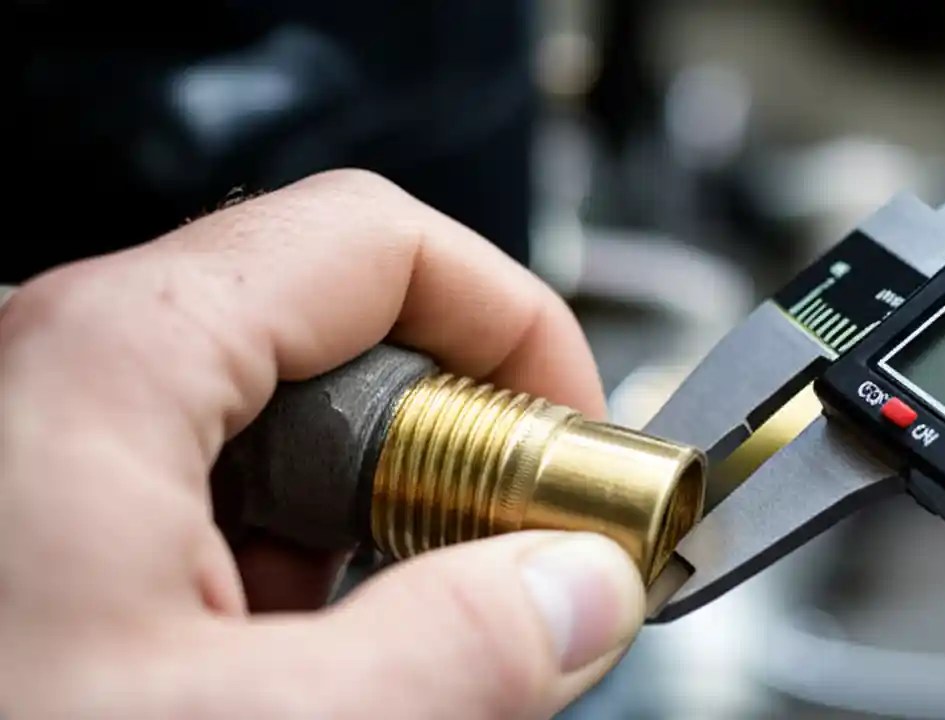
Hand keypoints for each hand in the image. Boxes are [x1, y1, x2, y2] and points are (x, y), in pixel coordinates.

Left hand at [0, 170, 644, 718]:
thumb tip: (579, 596)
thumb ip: (455, 657)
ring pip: (292, 451)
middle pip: (348, 348)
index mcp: (110, 364)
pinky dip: (301, 591)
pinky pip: (223, 521)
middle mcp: (69, 382)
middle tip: (512, 583)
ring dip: (383, 548)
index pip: (379, 246)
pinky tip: (306, 677)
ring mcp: (58, 461)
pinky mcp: (54, 535)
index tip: (574, 447)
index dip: (514, 327)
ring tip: (400, 658)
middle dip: (459, 467)